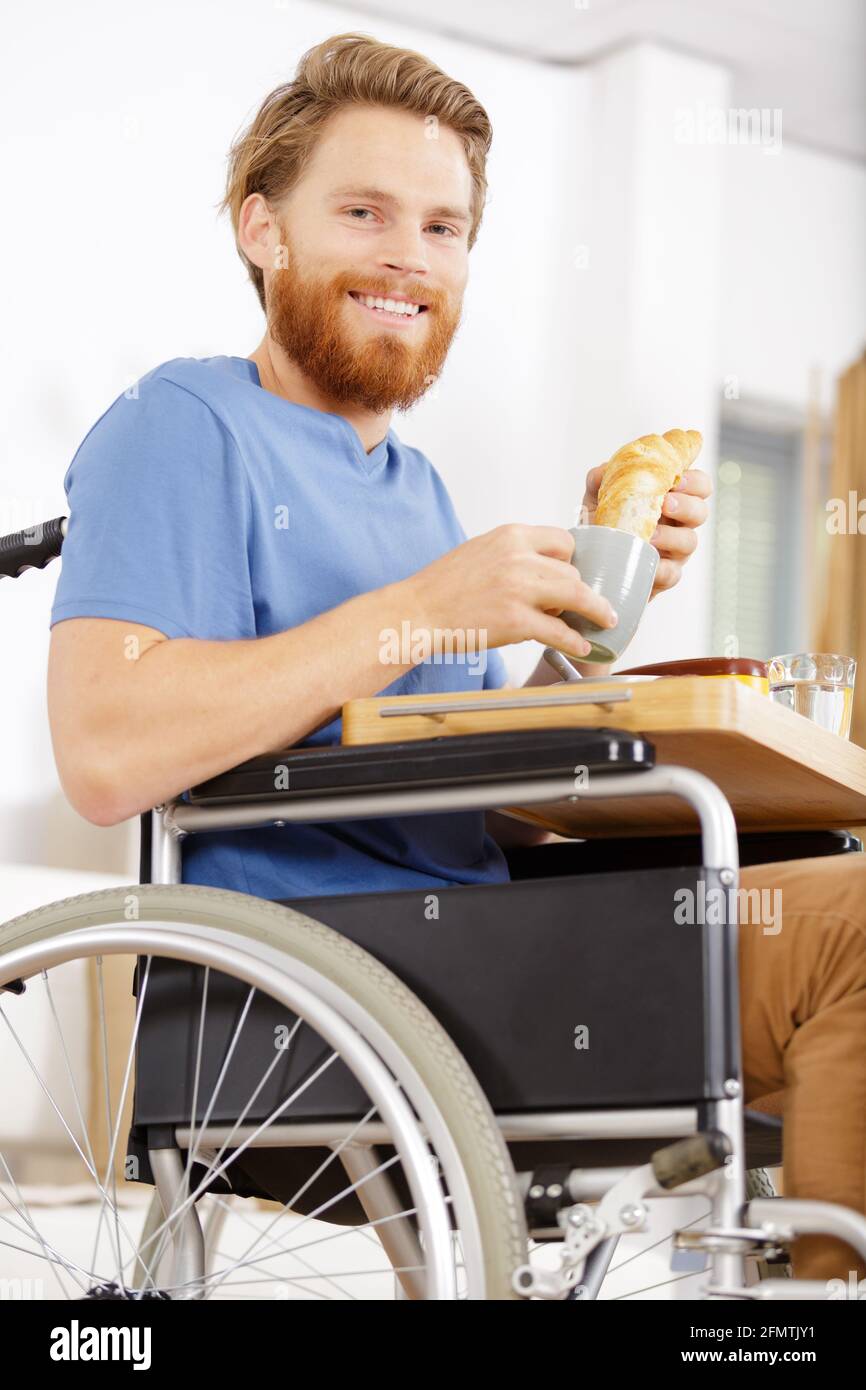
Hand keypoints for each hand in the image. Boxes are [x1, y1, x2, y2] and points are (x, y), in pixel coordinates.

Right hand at [404, 523, 618, 661]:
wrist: (417, 611)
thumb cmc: (445, 585)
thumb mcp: (482, 550)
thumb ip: (514, 554)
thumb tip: (545, 568)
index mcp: (511, 536)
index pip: (563, 541)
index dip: (572, 561)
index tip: (575, 575)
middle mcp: (518, 557)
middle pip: (572, 571)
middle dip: (580, 590)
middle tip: (584, 606)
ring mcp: (519, 589)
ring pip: (575, 595)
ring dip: (591, 611)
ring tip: (599, 623)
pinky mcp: (516, 620)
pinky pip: (559, 630)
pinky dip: (575, 640)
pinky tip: (582, 646)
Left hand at [580, 465, 711, 597]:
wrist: (590, 561)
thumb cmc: (604, 523)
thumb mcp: (598, 497)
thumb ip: (601, 478)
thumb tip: (604, 470)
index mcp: (672, 498)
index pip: (699, 485)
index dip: (694, 481)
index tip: (676, 479)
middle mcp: (679, 524)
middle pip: (701, 512)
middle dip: (687, 505)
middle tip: (666, 503)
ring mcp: (675, 551)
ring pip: (690, 541)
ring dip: (672, 536)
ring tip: (650, 534)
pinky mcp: (665, 576)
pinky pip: (673, 574)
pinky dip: (662, 568)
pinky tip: (649, 562)